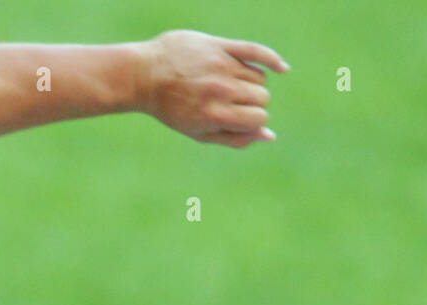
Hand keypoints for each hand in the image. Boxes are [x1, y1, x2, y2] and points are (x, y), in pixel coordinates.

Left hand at [136, 30, 287, 147]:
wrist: (144, 76)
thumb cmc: (173, 109)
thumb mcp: (199, 131)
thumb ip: (235, 137)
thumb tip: (269, 136)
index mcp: (215, 115)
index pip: (258, 119)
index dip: (253, 121)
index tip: (240, 119)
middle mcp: (221, 90)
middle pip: (262, 98)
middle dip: (252, 103)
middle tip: (229, 102)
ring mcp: (221, 66)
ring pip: (259, 77)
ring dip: (250, 83)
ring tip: (227, 85)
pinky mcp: (220, 46)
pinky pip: (256, 50)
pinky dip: (272, 60)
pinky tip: (282, 69)